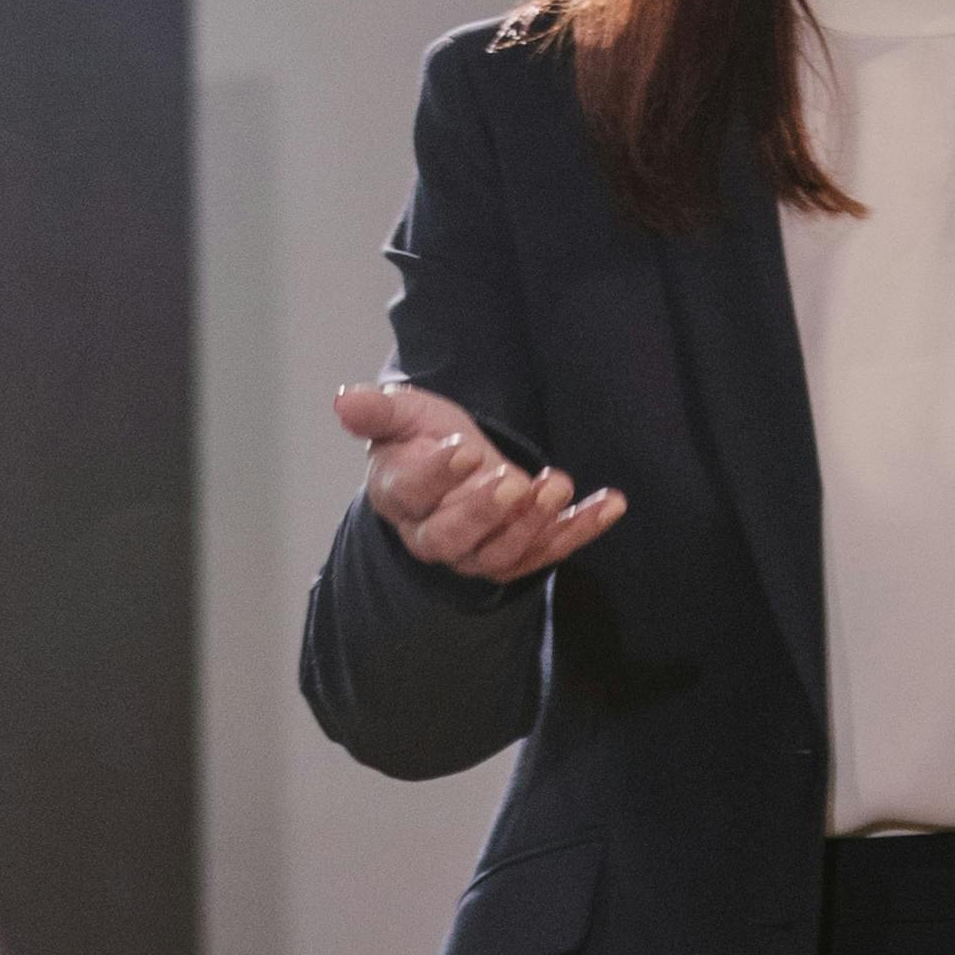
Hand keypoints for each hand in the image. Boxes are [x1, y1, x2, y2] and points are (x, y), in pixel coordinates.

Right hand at [337, 376, 624, 584]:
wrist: (453, 465)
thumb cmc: (421, 438)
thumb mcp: (402, 413)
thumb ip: (377, 409)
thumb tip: (343, 400)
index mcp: (400, 498)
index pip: (413, 495)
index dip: (437, 475)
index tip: (463, 448)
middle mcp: (434, 536)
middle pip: (454, 538)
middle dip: (486, 512)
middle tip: (514, 480)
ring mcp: (478, 552)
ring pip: (502, 553)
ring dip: (534, 522)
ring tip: (560, 483)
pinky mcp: (519, 554)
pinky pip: (550, 551)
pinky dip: (582, 529)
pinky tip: (611, 502)